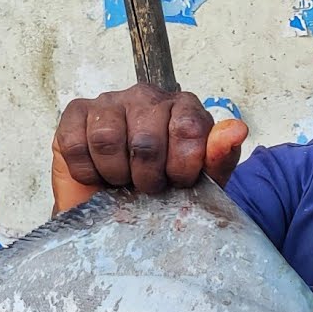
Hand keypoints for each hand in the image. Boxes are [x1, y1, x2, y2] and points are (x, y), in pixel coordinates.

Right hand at [50, 84, 248, 211]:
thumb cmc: (166, 193)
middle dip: (148, 177)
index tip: (180, 182)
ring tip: (124, 182)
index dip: (183, 167)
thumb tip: (237, 129)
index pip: (188, 128)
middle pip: (146, 140)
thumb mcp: (204, 182)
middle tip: (149, 188)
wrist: (120, 214)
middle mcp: (146, 97)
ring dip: (117, 174)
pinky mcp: (75, 114)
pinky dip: (88, 171)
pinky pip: (76, 143)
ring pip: (108, 139)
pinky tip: (99, 174)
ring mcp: (109, 102)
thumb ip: (221, 157)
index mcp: (184, 108)